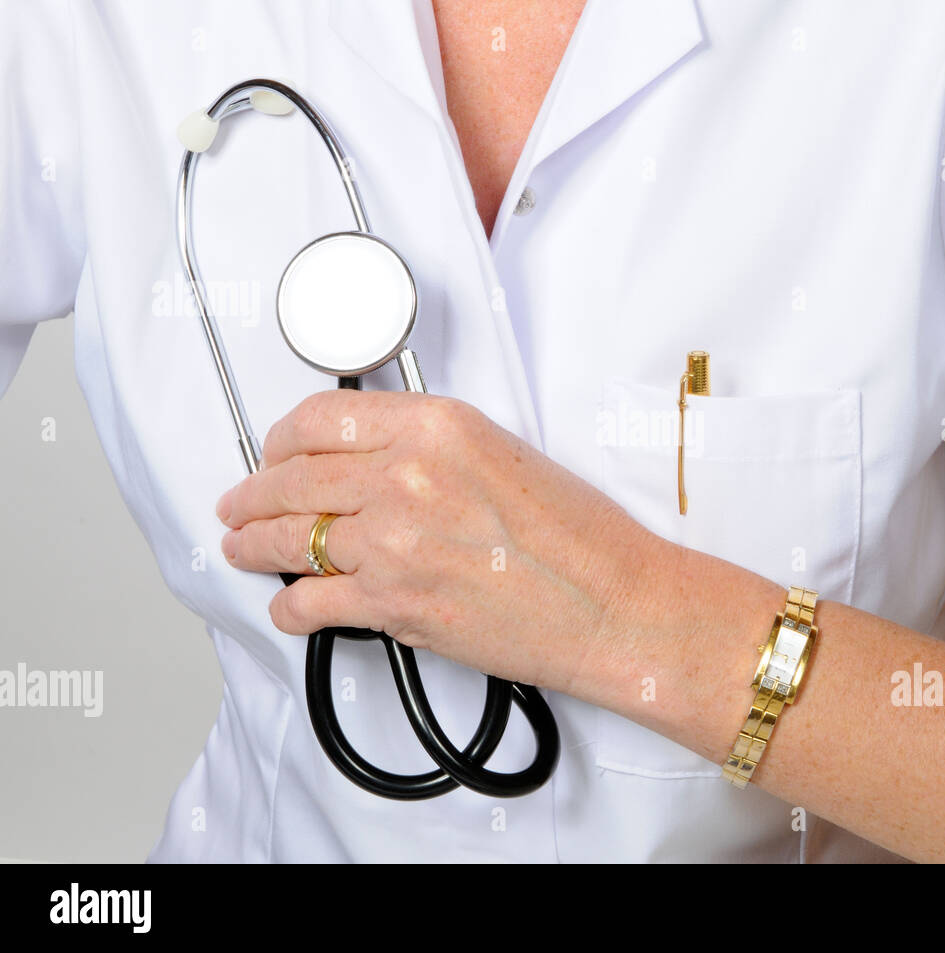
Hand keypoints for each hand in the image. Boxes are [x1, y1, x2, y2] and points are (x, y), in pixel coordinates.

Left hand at [215, 390, 662, 692]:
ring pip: (287, 539)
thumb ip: (429, 448)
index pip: (320, 419)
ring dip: (254, 546)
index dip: (280, 440)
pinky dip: (290, 607)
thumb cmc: (580, 538)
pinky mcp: (392, 603)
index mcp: (437, 425)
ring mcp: (392, 541)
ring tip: (244, 549)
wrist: (612, 603)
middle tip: (239, 505)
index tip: (273, 453)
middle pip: (291, 479)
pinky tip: (290, 605)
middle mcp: (406, 475)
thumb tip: (371, 463)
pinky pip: (309, 602)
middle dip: (252, 495)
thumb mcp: (504, 453)